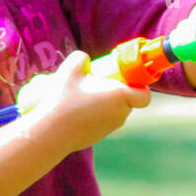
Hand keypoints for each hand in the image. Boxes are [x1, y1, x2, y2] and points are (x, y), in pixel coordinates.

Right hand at [27, 50, 151, 152]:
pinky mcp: (100, 137)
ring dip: (105, 103)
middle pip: (128, 101)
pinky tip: (77, 111)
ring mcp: (111, 128)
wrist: (51, 132)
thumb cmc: (64, 99)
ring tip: (83, 97)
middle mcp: (121, 114)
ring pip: (115, 112)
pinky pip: (104, 122)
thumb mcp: (69, 69)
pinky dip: (96, 115)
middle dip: (117, 91)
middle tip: (97, 83)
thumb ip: (81, 58)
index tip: (123, 79)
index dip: (139, 87)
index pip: (144, 95)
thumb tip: (85, 59)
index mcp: (120, 96)